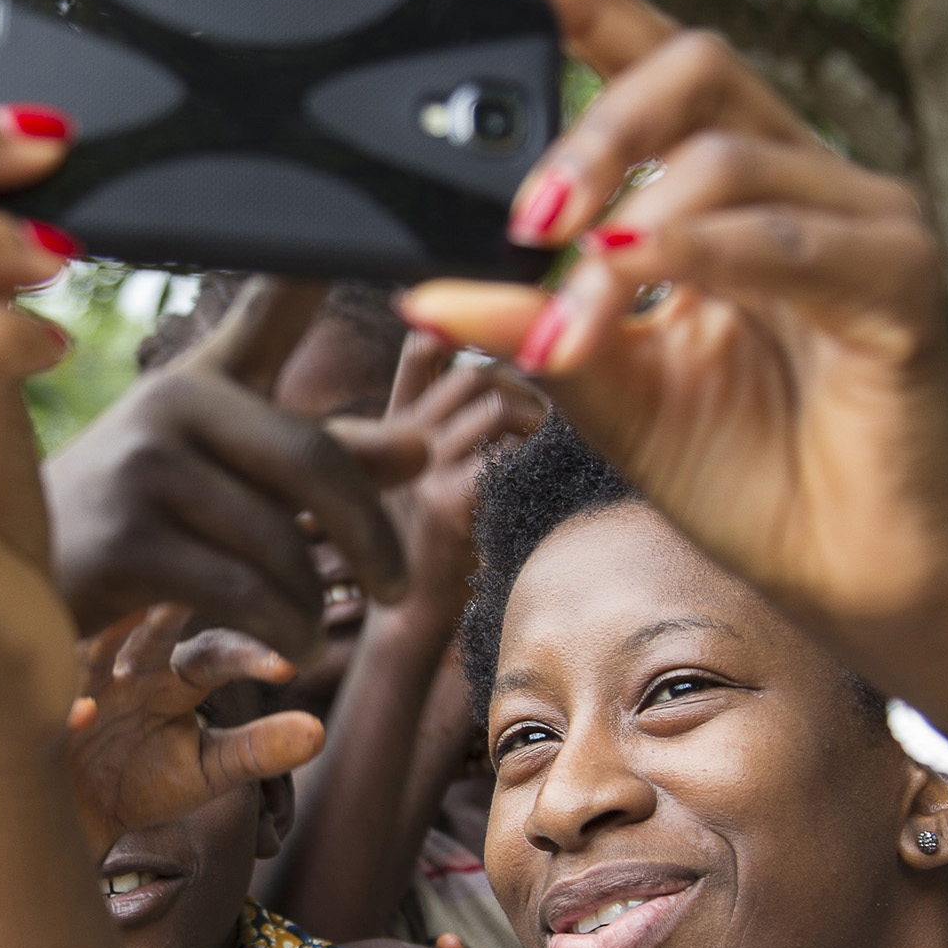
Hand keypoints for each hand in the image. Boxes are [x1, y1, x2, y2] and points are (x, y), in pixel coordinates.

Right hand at [46, 278, 425, 663]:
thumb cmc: (140, 529)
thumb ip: (324, 463)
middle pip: (312, 458)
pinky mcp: (124, 540)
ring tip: (312, 627)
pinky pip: (246, 590)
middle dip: (371, 535)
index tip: (371, 222)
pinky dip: (285, 630)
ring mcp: (140, 467)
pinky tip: (289, 646)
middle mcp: (168, 402)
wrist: (22, 593)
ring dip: (313, 602)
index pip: (272, 310)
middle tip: (396, 586)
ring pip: (283, 540)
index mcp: (199, 377)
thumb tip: (420, 448)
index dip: (314, 269)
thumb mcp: (232, 483)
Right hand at [64, 605, 324, 854]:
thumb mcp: (206, 773)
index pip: (220, 647)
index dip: (251, 653)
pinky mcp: (43, 710)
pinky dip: (67, 705)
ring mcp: (83, 679)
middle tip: (202, 594)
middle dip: (176, 607)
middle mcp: (131, 661)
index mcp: (179, 670)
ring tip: (133, 642)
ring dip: (112, 632)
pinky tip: (82, 715)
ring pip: (96, 640)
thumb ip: (257, 751)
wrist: (77, 820)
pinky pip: (53, 698)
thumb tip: (319, 731)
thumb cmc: (145, 785)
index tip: (286, 668)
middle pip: (155, 621)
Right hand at [377, 332, 547, 628]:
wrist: (412, 612)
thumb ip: (451, 422)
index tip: (512, 360)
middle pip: (475, 372)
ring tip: (553, 453)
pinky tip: (542, 482)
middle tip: (552, 423)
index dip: (468, 335)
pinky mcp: (444, 502)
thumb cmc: (438, 541)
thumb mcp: (429, 471)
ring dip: (538, 422)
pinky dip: (534, 460)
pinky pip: (504, 454)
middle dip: (528, 389)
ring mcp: (418, 467)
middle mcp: (398, 435)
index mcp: (395, 421)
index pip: (423, 346)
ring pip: (493, 406)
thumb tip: (507, 372)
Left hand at [396, 0, 947, 728]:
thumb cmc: (746, 475)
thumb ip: (528, 324)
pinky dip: (706, 249)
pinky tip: (638, 268)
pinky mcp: (903, 275)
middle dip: (597, 123)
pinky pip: (793, 235)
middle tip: (524, 211)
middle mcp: (799, 175)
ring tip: (569, 298)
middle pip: (697, 69)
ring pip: (731, 156)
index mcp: (724, 185)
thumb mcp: (607, 392)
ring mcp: (861, 215)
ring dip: (631, 222)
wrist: (849, 579)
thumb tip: (421, 285)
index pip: (649, 57)